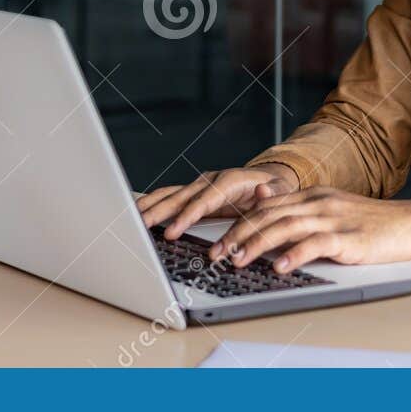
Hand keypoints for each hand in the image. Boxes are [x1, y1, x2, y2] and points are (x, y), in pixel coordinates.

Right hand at [136, 163, 299, 239]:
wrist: (270, 179)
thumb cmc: (274, 189)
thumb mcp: (280, 191)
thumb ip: (271, 192)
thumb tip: (262, 190)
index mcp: (229, 181)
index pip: (204, 200)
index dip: (186, 216)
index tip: (172, 232)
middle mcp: (211, 180)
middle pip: (180, 197)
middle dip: (159, 212)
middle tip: (139, 227)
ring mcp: (200, 185)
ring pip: (170, 195)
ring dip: (149, 207)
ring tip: (130, 220)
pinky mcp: (194, 193)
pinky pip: (170, 197)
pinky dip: (153, 204)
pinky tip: (138, 213)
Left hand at [208, 187, 410, 273]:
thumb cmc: (373, 225)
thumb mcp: (332, 212)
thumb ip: (301, 212)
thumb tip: (265, 209)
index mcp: (313, 196)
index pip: (266, 206)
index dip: (239, 223)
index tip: (218, 242)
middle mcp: (319, 203)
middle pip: (269, 215)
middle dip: (238, 234)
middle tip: (216, 254)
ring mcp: (334, 218)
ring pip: (286, 227)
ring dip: (257, 245)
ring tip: (237, 261)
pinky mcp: (350, 238)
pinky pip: (316, 244)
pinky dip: (295, 255)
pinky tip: (280, 267)